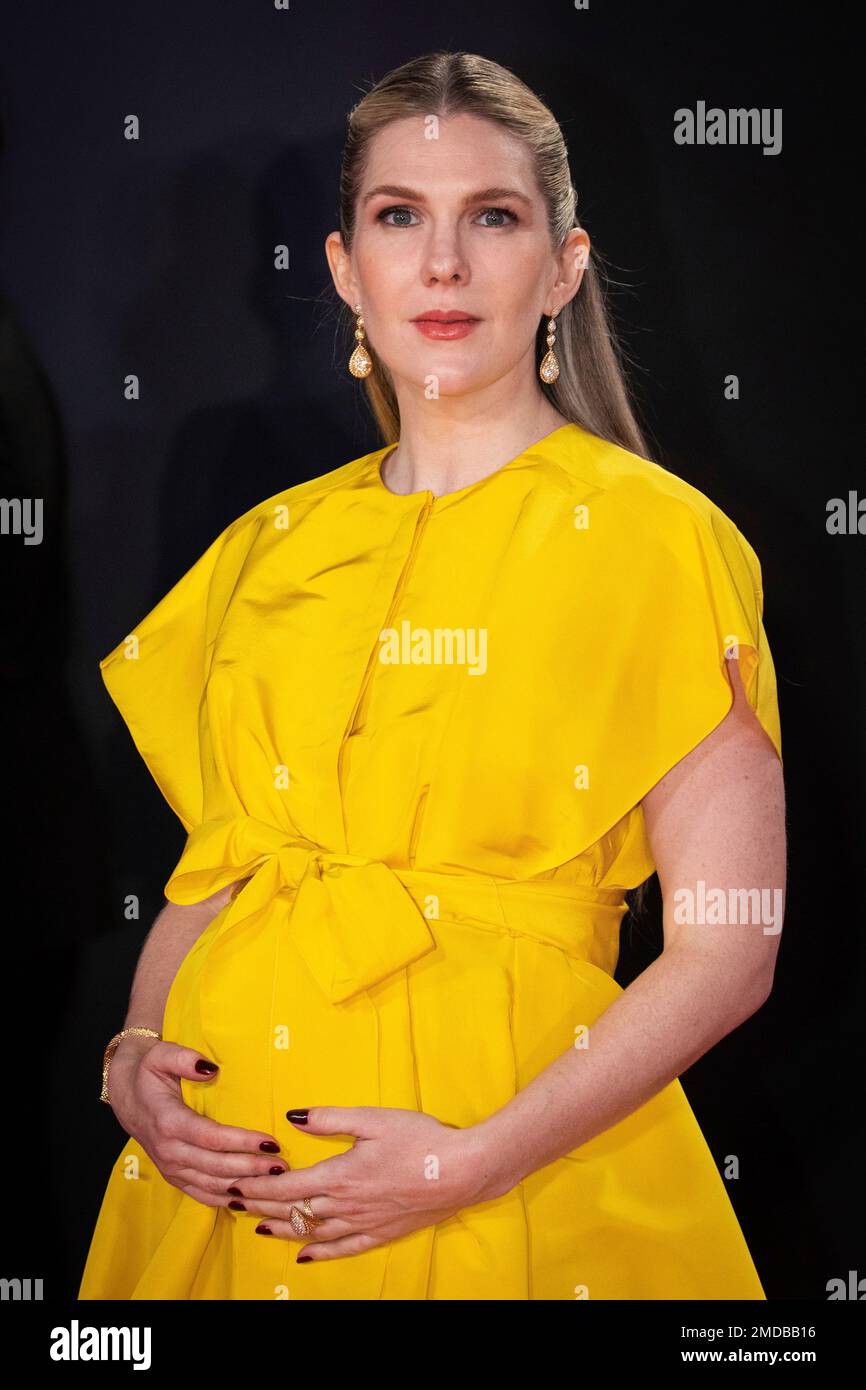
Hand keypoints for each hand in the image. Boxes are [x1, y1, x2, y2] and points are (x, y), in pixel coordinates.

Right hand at [107, 1037, 289, 1202]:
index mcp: (169, 1122)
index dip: (242, 1142)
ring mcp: (170, 1168)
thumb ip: (184, 1058)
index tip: (271, 1142)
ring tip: (274, 1183)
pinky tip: (249, 1201)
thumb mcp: (161, 1055)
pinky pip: (201, 1195)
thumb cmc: (148, 1073)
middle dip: (251, 1169)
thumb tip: (210, 1069)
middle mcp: (169, 1151)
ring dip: (244, 1187)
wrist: (126, 1095)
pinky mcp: (173, 1177)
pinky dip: (225, 1200)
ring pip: (211, 1185)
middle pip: (216, 1167)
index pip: (212, 1138)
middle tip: (282, 1166)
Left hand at [221, 1105, 509, 1259]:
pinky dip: (319, 1253)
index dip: (256, 1188)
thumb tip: (292, 1117)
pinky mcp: (381, 1233)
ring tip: (258, 1228)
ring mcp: (363, 1224)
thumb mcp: (372, 1119)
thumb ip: (329, 1119)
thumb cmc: (420, 1139)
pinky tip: (304, 1256)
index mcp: (339, 1176)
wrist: (462, 1171)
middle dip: (260, 1207)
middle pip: (293, 1210)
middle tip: (233, 1205)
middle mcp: (345, 1206)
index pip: (285, 1186)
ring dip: (283, 1229)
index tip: (232, 1186)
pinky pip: (342, 1249)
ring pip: (312, 1232)